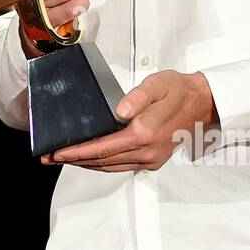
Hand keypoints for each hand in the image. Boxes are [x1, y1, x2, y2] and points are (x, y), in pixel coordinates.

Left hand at [42, 70, 216, 171]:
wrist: (201, 103)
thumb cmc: (177, 90)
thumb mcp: (157, 83)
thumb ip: (138, 96)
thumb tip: (120, 110)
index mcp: (145, 133)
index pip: (102, 147)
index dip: (77, 151)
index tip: (56, 152)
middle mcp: (147, 151)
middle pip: (102, 160)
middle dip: (73, 159)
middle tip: (48, 157)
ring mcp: (150, 159)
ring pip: (110, 166)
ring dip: (85, 164)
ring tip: (62, 159)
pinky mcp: (153, 160)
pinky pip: (121, 166)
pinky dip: (101, 164)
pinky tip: (88, 159)